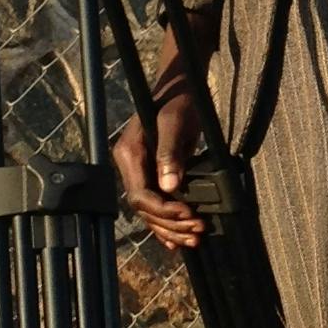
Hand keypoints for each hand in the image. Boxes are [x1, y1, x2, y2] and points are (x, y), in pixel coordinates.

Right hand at [112, 85, 205, 253]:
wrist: (181, 87)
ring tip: (195, 237)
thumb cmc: (178, 99)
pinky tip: (178, 240)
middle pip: (145, 208)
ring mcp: (141, 172)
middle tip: (198, 230)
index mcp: (129, 154)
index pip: (140, 195)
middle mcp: (131, 166)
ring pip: (151, 212)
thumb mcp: (175, 121)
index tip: (188, 214)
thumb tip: (170, 188)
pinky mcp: (154, 174)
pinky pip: (157, 205)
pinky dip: (167, 224)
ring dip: (171, 228)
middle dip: (170, 223)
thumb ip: (170, 153)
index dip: (164, 210)